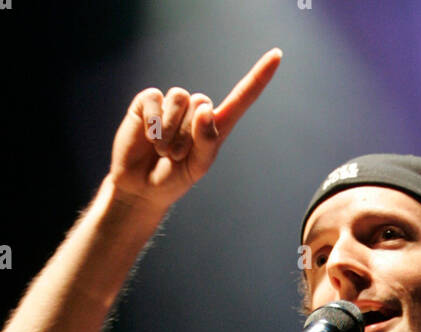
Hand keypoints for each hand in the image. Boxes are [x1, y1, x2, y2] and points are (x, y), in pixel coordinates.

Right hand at [107, 48, 281, 213]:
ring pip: (180, 98)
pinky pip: (156, 99)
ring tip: (163, 150)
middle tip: (177, 156)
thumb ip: (206, 141)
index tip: (278, 55)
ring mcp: (173, 103)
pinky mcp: (149, 100)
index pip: (242, 98)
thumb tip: (204, 109)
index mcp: (216, 125)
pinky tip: (149, 138)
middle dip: (188, 134)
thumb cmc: (174, 177)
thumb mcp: (198, 167)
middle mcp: (196, 109)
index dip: (259, 76)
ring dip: (170, 131)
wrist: (142, 186)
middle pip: (202, 102)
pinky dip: (153, 123)